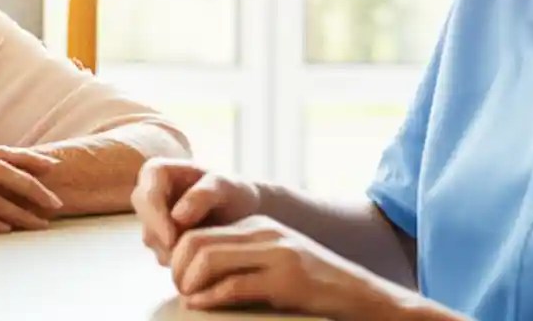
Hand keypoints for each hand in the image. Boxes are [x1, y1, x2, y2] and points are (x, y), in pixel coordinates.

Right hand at [131, 159, 260, 265]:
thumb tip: (177, 217)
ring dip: (175, 249)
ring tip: (207, 242)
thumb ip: (202, 195)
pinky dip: (181, 258)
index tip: (172, 240)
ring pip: (154, 243)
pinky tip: (203, 250)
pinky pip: (162, 256)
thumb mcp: (225, 186)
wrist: (243, 212)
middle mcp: (149, 195)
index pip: (146, 197)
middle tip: (192, 249)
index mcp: (157, 172)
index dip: (156, 219)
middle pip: (146, 223)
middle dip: (167, 238)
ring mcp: (152, 220)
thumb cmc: (233, 192)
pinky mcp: (160, 242)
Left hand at [170, 215, 403, 319]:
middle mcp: (263, 233)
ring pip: (208, 258)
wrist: (355, 291)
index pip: (198, 231)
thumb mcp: (271, 262)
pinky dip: (209, 298)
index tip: (179, 281)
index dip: (178, 258)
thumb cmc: (309, 285)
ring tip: (190, 299)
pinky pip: (232, 285)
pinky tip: (202, 306)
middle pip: (196, 241)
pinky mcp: (285, 279)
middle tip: (180, 291)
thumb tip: (191, 273)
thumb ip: (239, 259)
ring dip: (189, 283)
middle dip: (177, 269)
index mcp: (257, 226)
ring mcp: (275, 254)